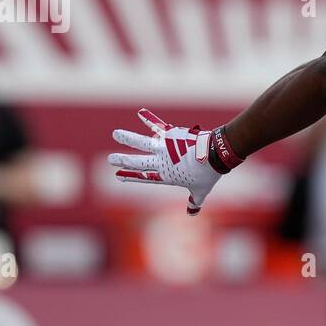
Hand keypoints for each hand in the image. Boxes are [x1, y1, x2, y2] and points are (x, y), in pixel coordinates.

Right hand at [108, 109, 222, 214]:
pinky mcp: (171, 134)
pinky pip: (158, 125)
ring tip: (115, 133)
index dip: (131, 176)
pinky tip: (140, 112)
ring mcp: (165, 146)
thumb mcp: (200, 191)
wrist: (215, 154)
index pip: (144, 177)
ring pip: (142, 142)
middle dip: (123, 160)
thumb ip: (194, 201)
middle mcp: (162, 161)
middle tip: (110, 159)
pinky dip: (150, 119)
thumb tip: (193, 213)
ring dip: (128, 137)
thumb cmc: (208, 174)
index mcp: (166, 175)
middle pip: (138, 161)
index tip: (118, 175)